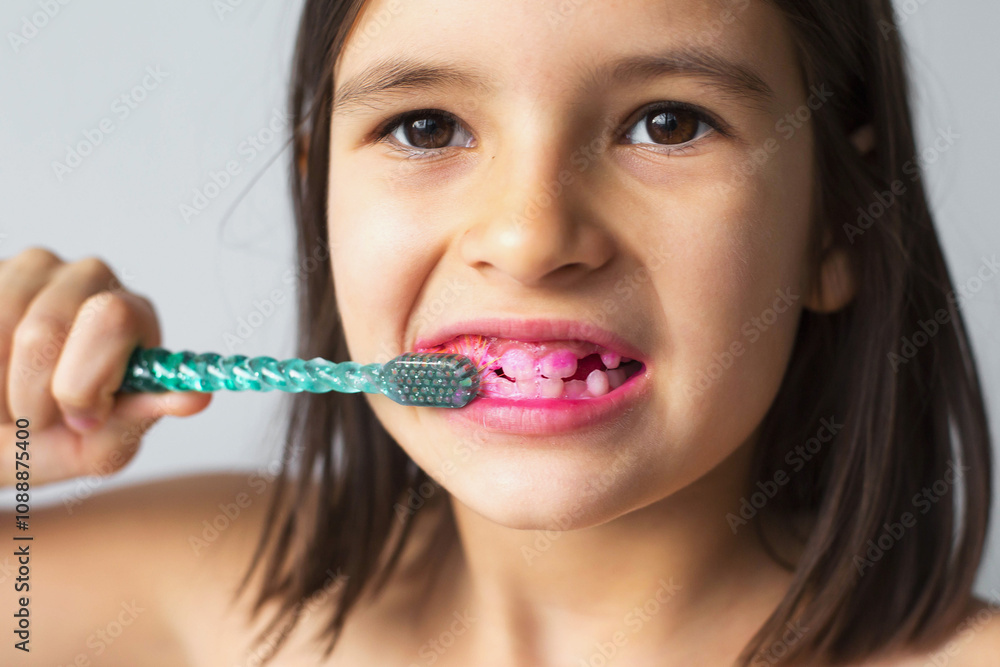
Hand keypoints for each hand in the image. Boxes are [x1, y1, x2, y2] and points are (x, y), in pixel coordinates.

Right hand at [0, 247, 211, 487]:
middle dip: (31, 395)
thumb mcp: (95, 448)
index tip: (79, 420)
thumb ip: (137, 421)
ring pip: (3, 325)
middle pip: (47, 327)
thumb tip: (198, 396)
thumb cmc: (52, 438)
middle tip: (34, 422)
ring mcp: (37, 267)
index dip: (84, 379)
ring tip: (9, 404)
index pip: (114, 320)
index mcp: (134, 317)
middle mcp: (93, 279)